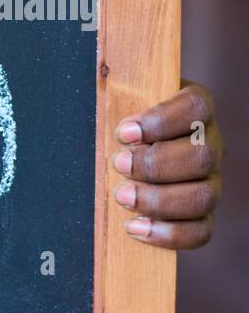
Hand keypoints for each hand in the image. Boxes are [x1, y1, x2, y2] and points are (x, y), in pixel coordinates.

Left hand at [110, 82, 221, 249]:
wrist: (125, 151)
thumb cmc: (122, 123)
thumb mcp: (119, 99)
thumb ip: (116, 88)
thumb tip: (101, 78)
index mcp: (194, 110)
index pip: (195, 108)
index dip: (161, 121)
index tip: (124, 133)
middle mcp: (210, 144)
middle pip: (202, 156)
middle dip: (155, 165)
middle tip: (118, 165)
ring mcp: (209, 181)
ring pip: (203, 196)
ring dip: (158, 200)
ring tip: (121, 196)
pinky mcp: (200, 213)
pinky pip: (200, 231)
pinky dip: (168, 234)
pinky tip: (135, 227)